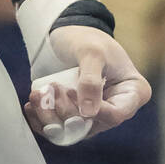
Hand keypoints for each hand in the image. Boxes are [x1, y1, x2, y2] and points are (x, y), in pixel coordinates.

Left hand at [24, 25, 151, 144]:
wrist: (72, 33)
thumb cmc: (88, 39)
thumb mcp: (91, 52)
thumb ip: (91, 81)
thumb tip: (89, 113)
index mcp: (133, 93)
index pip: (116, 114)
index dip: (92, 110)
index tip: (69, 91)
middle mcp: (117, 108)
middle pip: (92, 125)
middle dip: (66, 111)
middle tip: (51, 88)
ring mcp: (97, 113)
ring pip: (74, 130)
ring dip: (50, 117)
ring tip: (36, 96)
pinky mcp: (77, 114)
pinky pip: (62, 127)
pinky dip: (44, 120)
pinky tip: (31, 107)